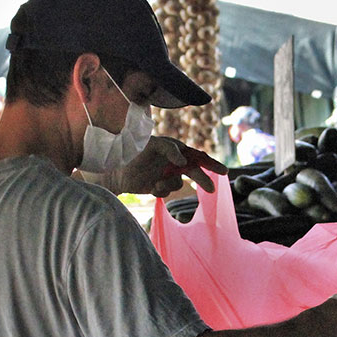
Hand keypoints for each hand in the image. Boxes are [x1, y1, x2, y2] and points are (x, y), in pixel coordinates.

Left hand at [100, 136, 227, 196]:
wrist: (114, 170)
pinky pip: (167, 192)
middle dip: (202, 180)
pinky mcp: (158, 185)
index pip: (196, 155)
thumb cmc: (133, 151)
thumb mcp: (152, 144)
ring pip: (178, 184)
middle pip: (194, 171)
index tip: (223, 172)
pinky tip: (150, 187)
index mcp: (174, 148)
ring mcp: (166, 173)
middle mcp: (172, 161)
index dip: (210, 164)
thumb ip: (169, 149)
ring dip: (169, 186)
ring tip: (155, 184)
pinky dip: (160, 191)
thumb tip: (184, 162)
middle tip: (211, 189)